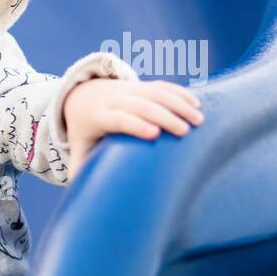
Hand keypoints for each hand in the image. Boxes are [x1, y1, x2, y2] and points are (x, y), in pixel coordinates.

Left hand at [62, 77, 203, 179]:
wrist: (82, 95)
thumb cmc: (84, 128)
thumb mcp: (78, 145)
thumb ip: (79, 166)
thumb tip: (78, 191)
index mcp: (100, 116)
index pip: (119, 118)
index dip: (136, 125)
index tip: (155, 134)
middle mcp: (115, 99)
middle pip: (142, 105)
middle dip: (165, 116)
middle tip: (185, 132)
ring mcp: (130, 89)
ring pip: (156, 93)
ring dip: (179, 104)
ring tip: (198, 120)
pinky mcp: (141, 85)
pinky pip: (162, 86)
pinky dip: (180, 93)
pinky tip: (196, 104)